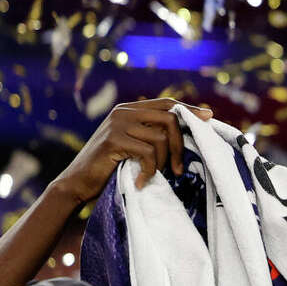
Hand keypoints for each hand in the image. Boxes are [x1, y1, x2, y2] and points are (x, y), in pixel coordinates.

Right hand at [53, 97, 211, 199]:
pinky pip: (148, 153)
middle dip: (179, 145)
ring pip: (161, 138)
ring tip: (154, 176)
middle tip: (178, 168)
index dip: (189, 109)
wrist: (77, 183)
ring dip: (163, 162)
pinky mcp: (113, 140)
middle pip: (170, 118)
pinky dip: (150, 171)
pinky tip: (141, 181)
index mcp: (128, 110)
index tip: (208, 116)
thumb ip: (151, 133)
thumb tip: (186, 130)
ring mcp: (117, 124)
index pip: (166, 103)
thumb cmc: (110, 167)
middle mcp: (123, 112)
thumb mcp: (132, 145)